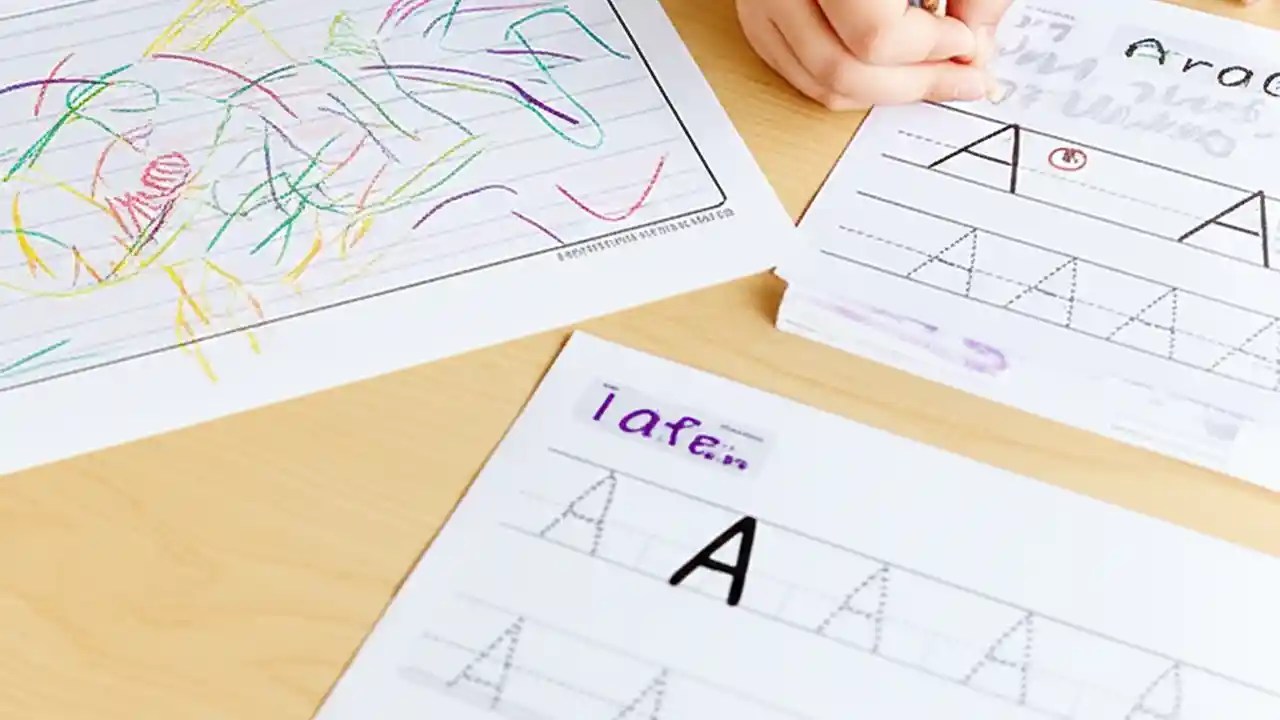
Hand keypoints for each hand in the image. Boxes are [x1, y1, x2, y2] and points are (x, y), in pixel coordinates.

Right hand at [736, 0, 1011, 110]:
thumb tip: (977, 45)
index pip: (875, 35)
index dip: (930, 51)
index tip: (967, 42)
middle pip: (840, 68)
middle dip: (912, 83)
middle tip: (960, 75)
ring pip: (816, 78)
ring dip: (881, 90)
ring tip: (927, 72)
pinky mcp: (755, 6)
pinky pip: (793, 66)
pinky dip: (844, 77)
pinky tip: (884, 66)